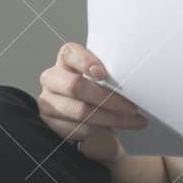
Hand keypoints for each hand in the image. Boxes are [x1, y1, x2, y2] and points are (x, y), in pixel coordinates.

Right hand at [37, 42, 148, 167]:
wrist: (90, 115)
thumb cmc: (100, 90)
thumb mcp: (105, 77)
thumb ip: (111, 74)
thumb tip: (134, 82)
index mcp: (66, 60)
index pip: (70, 54)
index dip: (86, 62)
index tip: (103, 74)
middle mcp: (52, 78)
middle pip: (75, 86)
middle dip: (108, 98)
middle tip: (132, 107)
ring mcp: (48, 101)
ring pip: (81, 111)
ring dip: (112, 118)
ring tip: (134, 120)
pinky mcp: (51, 123)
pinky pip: (79, 128)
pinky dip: (103, 128)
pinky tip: (118, 125)